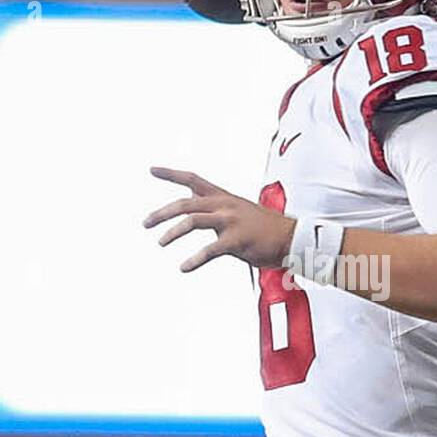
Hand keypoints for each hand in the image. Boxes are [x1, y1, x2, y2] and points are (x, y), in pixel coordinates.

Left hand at [143, 168, 295, 271]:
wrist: (290, 237)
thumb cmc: (263, 228)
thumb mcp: (237, 210)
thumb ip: (215, 209)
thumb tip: (194, 209)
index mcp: (223, 197)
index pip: (193, 180)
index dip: (171, 174)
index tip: (152, 169)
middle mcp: (224, 205)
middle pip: (185, 203)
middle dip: (162, 213)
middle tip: (145, 223)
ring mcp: (230, 221)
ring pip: (192, 221)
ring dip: (172, 232)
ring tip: (160, 242)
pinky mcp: (237, 240)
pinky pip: (210, 250)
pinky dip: (194, 259)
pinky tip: (184, 267)